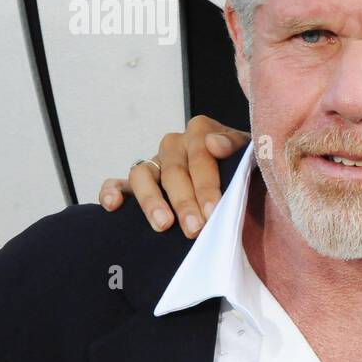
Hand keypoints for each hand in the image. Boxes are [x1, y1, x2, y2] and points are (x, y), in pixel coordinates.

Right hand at [97, 115, 250, 236]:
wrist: (240, 179)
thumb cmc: (244, 167)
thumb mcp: (250, 153)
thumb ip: (235, 145)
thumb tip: (214, 144)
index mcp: (201, 132)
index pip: (200, 155)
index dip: (206, 184)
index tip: (214, 210)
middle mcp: (174, 144)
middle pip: (174, 170)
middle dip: (185, 202)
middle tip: (195, 229)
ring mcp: (154, 162)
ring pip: (142, 175)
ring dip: (152, 201)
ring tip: (164, 226)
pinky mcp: (137, 182)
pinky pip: (118, 182)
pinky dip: (111, 191)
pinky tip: (113, 206)